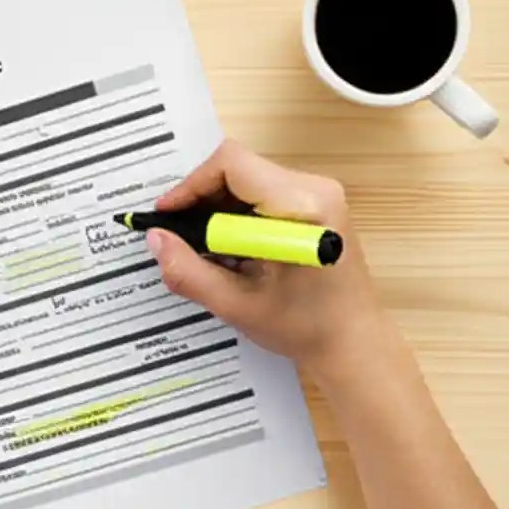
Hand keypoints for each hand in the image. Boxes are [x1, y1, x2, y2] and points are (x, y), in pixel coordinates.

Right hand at [147, 139, 390, 382]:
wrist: (353, 343)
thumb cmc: (306, 327)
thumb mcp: (236, 305)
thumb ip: (189, 271)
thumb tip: (156, 239)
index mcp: (302, 207)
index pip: (232, 165)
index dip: (191, 185)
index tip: (167, 215)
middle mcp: (315, 190)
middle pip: (238, 168)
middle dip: (201, 200)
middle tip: (179, 237)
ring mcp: (318, 195)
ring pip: (247, 180)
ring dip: (217, 209)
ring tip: (205, 250)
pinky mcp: (315, 205)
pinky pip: (262, 193)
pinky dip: (235, 215)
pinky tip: (229, 250)